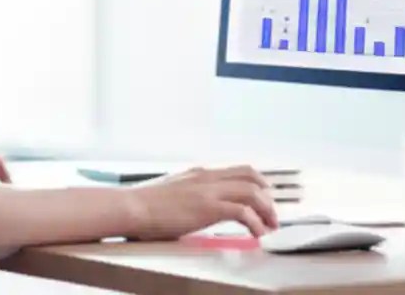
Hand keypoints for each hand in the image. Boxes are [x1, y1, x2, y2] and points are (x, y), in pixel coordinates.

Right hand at [126, 165, 277, 238]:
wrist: (133, 207)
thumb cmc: (145, 204)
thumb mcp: (172, 191)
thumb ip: (188, 193)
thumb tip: (195, 205)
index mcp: (200, 174)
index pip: (239, 171)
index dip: (258, 183)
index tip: (265, 198)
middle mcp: (207, 178)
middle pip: (251, 178)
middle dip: (267, 198)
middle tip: (272, 216)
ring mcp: (208, 191)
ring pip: (252, 192)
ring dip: (266, 211)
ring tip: (269, 227)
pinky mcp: (208, 207)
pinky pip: (242, 212)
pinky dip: (255, 223)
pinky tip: (257, 234)